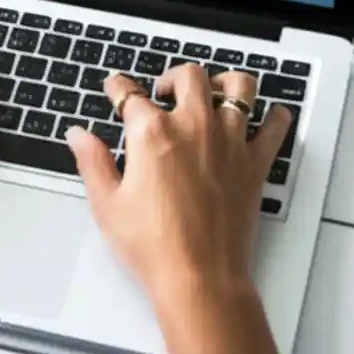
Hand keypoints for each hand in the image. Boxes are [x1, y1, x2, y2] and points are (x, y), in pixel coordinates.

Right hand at [66, 64, 291, 353]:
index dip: (118, 87)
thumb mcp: (108, 204)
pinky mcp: (254, 163)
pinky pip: (274, 127)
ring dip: (224, 82)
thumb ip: (93, 161)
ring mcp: (229, 142)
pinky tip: (269, 116)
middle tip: (162, 90)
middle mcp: (194, 127)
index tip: (116, 87)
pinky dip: (275, 117)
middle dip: (171, 77)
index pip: (130, 94)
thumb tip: (79, 136)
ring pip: (238, 87)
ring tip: (213, 91)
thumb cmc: (155, 247)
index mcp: (152, 133)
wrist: (200, 277)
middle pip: (188, 77)